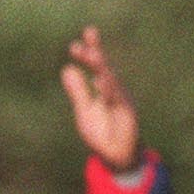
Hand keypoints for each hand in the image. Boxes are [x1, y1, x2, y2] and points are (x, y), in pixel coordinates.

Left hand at [60, 25, 141, 172]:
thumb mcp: (84, 110)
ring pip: (111, 81)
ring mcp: (121, 100)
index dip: (90, 50)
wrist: (116, 154)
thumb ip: (78, 91)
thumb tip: (67, 69)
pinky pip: (117, 100)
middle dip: (95, 54)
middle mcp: (114, 90)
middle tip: (85, 38)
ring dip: (102, 67)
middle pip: (104, 68)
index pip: (96, 66)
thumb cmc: (101, 130)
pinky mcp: (126, 113)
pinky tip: (100, 80)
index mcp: (104, 87)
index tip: (78, 39)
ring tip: (92, 54)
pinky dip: (109, 90)